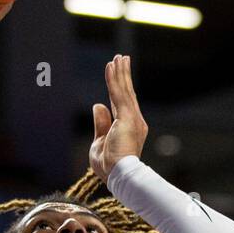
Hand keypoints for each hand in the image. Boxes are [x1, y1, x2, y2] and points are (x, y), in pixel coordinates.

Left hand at [90, 54, 148, 181]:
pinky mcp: (127, 117)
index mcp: (129, 128)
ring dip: (120, 72)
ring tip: (118, 57)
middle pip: (127, 93)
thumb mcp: (100, 141)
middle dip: (124, 75)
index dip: (119, 88)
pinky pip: (117, 93)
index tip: (118, 73)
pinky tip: (111, 67)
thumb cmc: (109, 166)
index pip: (122, 103)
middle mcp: (135, 121)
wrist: (119, 175)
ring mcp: (132, 118)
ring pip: (124, 90)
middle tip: (123, 58)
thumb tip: (98, 105)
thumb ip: (101, 123)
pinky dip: (114, 79)